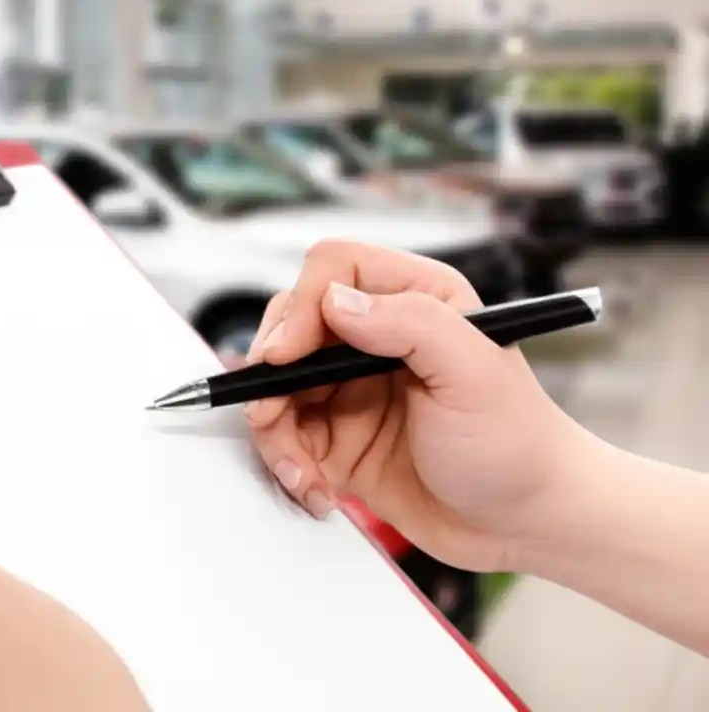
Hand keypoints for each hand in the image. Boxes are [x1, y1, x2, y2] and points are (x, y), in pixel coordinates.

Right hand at [244, 241, 591, 571]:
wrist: (524, 525)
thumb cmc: (517, 445)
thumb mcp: (474, 373)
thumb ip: (409, 324)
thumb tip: (335, 302)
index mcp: (416, 300)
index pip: (332, 269)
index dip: (301, 306)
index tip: (288, 355)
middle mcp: (376, 337)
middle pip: (289, 325)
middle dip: (271, 372)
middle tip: (271, 413)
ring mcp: (349, 390)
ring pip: (276, 386)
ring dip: (273, 430)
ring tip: (301, 471)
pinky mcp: (336, 439)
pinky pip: (284, 438)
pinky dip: (286, 465)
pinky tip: (316, 490)